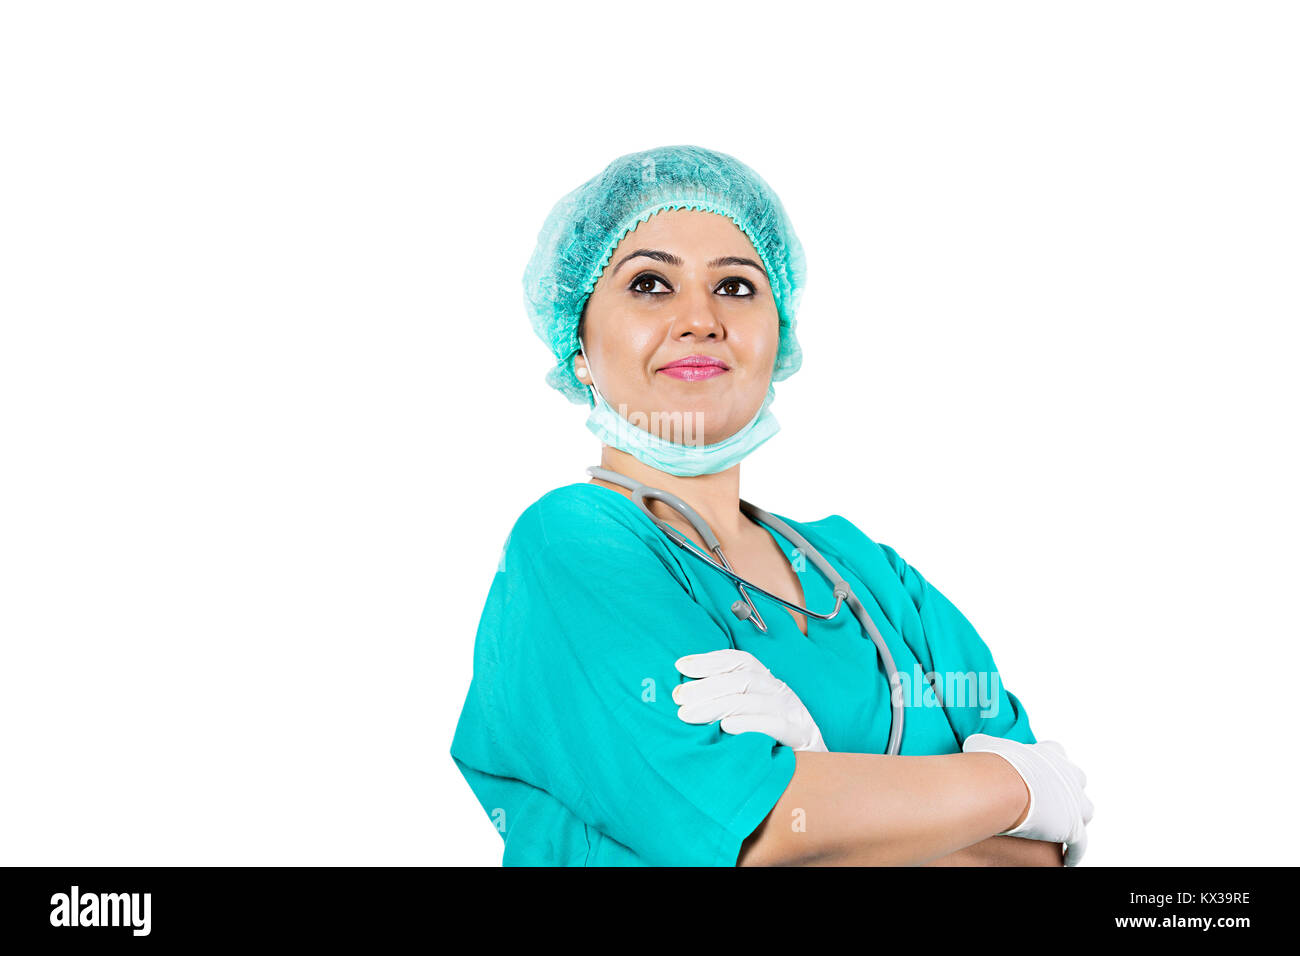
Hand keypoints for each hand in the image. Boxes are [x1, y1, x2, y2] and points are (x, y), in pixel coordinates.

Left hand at [673, 648, 827, 751]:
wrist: (812, 774)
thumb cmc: (770, 743)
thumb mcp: (749, 715)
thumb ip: (725, 701)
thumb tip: (685, 693)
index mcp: (768, 683)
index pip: (739, 661)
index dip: (709, 660)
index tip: (681, 666)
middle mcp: (782, 692)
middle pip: (742, 679)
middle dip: (706, 686)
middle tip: (679, 698)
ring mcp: (794, 713)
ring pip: (753, 700)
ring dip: (717, 705)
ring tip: (689, 714)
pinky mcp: (802, 737)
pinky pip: (775, 725)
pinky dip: (748, 723)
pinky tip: (725, 727)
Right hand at [962, 733, 1094, 865]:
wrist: (1005, 786)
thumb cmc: (995, 764)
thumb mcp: (985, 745)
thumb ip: (985, 744)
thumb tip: (974, 744)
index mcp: (1051, 753)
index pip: (1056, 752)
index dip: (1047, 761)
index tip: (1036, 768)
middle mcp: (1069, 775)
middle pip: (1077, 779)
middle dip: (1067, 787)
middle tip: (1051, 796)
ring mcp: (1074, 802)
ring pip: (1085, 810)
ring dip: (1076, 816)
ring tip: (1064, 825)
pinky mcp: (1073, 827)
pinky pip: (1079, 843)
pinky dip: (1074, 851)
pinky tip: (1067, 858)